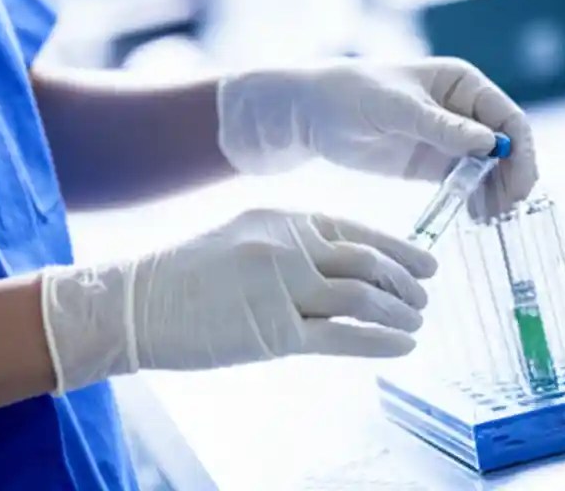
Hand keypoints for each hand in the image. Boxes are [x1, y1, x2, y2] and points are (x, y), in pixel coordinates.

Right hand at [40, 209, 434, 394]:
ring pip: (364, 297)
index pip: (357, 230)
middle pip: (369, 262)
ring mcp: (282, 287)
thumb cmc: (186, 274)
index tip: (427, 263)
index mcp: (283, 218)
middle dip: (407, 281)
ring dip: (399, 312)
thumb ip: (290, 243)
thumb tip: (342, 261)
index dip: (399, 248)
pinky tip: (402, 345)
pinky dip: (380, 340)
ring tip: (416, 322)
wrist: (136, 302)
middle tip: (425, 297)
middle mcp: (289, 246)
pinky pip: (343, 336)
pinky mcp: (274, 331)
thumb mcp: (242, 235)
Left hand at [216, 59, 537, 211]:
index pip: (507, 117)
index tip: (520, 184)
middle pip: (505, 147)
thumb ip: (441, 126)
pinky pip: (464, 183)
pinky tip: (474, 217)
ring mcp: (449, 138)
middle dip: (512, 178)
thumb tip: (491, 143)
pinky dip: (474, 199)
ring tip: (491, 219)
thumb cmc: (350, 94)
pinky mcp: (431, 164)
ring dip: (496, 192)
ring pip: (489, 169)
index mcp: (461, 83)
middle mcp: (463, 109)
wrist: (310, 114)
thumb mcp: (396, 108)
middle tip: (507, 211)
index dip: (521, 151)